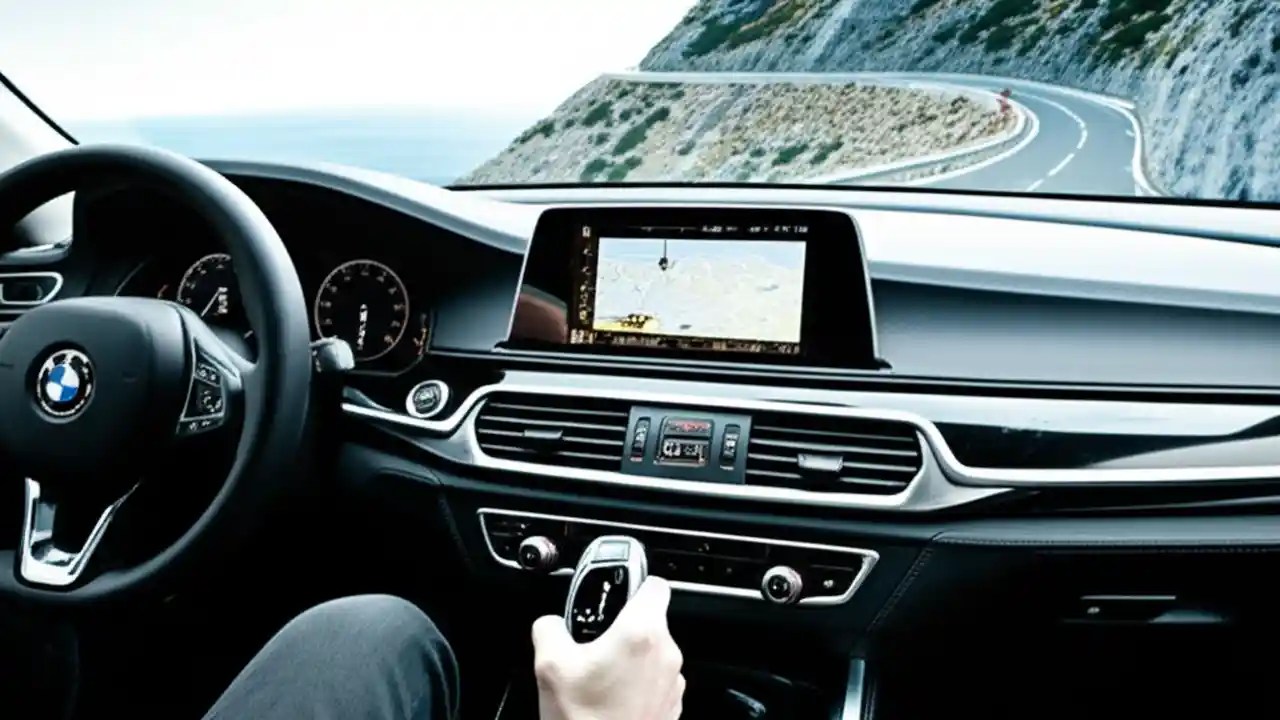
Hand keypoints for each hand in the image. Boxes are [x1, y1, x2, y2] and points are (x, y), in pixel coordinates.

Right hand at [532, 576, 684, 719]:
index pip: (654, 584)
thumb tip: (550, 623)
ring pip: (652, 653)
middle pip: (649, 621)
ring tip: (598, 678)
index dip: (633, 583)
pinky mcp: (672, 707)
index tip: (615, 593)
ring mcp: (673, 683)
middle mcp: (666, 654)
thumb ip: (549, 628)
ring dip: (629, 659)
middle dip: (622, 628)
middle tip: (593, 646)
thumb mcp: (549, 665)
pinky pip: (655, 680)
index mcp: (641, 633)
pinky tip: (610, 699)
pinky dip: (636, 683)